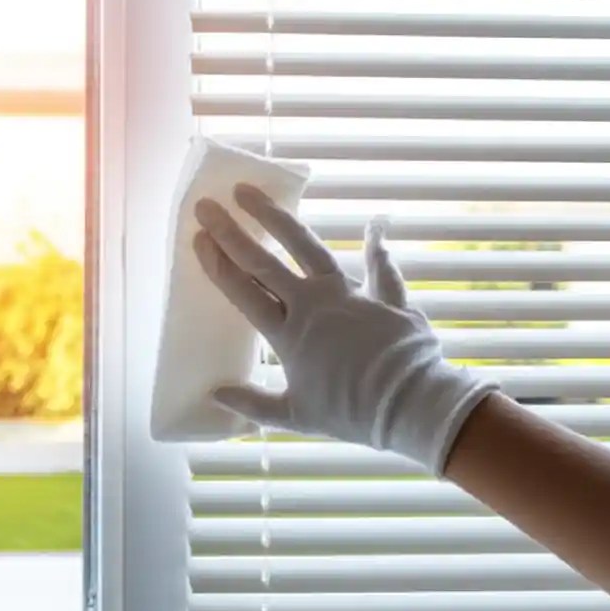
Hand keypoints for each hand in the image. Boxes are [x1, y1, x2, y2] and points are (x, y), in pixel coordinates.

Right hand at [193, 185, 497, 473]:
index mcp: (287, 334)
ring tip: (252, 194)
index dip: (217, 264)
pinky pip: (382, 267)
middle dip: (231, 232)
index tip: (198, 238)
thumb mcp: (296, 416)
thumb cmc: (350, 413)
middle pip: (264, 262)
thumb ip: (254, 404)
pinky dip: (378, 245)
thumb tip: (217, 395)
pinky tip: (375, 225)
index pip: (243, 292)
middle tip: (207, 206)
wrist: (411, 404)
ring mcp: (349, 295)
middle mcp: (313, 304)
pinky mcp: (385, 296)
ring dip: (278, 219)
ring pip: (307, 247)